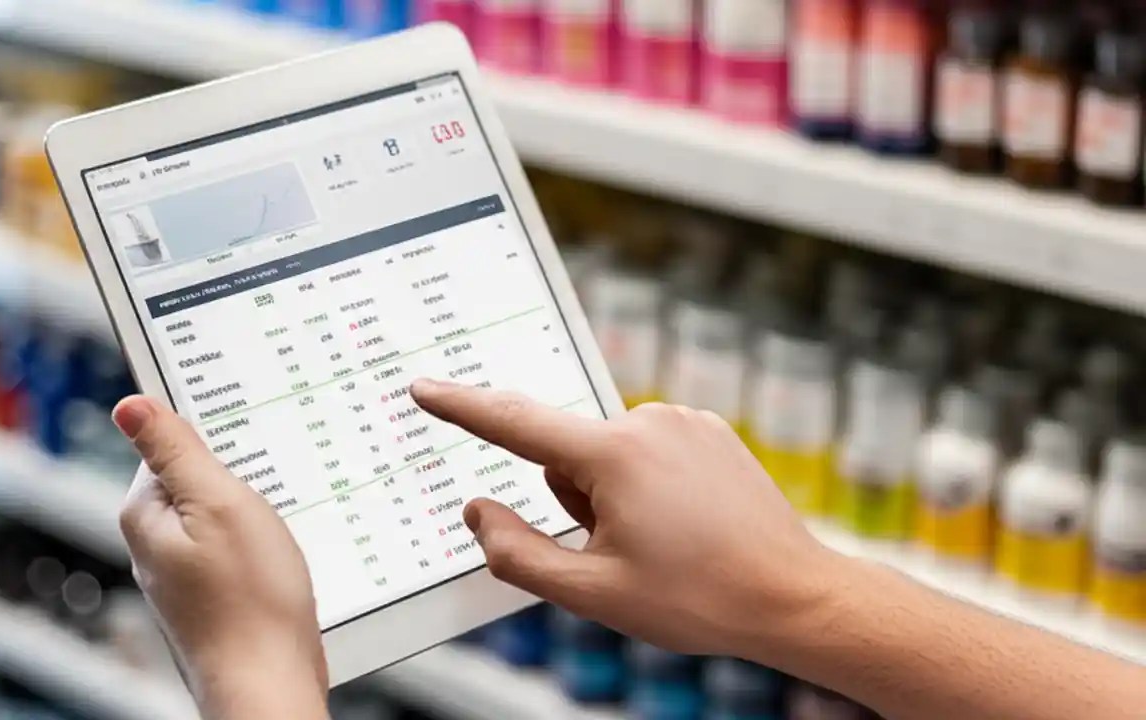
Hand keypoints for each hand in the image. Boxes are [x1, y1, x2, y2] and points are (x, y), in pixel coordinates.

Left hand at [113, 396, 327, 719]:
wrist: (270, 681)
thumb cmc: (249, 601)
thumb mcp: (217, 504)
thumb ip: (176, 451)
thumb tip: (132, 404)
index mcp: (145, 516)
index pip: (167, 446)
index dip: (211, 439)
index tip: (242, 444)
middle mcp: (156, 546)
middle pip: (195, 480)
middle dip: (234, 477)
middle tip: (264, 492)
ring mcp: (184, 575)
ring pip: (218, 516)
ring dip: (250, 512)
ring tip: (272, 529)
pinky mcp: (213, 595)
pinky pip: (234, 548)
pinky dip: (258, 544)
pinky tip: (276, 558)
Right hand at [411, 380, 841, 656]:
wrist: (794, 597)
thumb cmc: (698, 599)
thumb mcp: (592, 593)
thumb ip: (518, 553)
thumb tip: (478, 512)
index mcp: (614, 455)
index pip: (515, 424)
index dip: (462, 407)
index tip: (425, 387)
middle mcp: (648, 422)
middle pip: (566, 457)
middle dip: (575, 501)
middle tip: (623, 552)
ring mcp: (684, 422)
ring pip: (607, 455)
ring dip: (612, 494)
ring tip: (663, 541)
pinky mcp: (709, 430)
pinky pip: (647, 450)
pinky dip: (649, 483)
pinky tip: (686, 524)